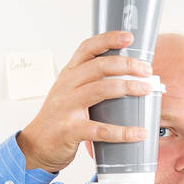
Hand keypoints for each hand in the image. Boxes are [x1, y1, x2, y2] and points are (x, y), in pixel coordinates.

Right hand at [16, 31, 153, 173]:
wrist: (36, 146)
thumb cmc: (58, 119)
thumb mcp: (69, 93)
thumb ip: (90, 82)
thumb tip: (127, 76)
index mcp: (68, 75)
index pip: (87, 48)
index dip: (108, 40)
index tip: (129, 37)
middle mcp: (66, 87)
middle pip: (99, 66)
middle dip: (127, 65)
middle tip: (147, 70)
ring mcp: (66, 107)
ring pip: (100, 90)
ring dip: (127, 87)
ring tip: (146, 90)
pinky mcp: (70, 130)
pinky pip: (100, 129)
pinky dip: (122, 132)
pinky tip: (138, 133)